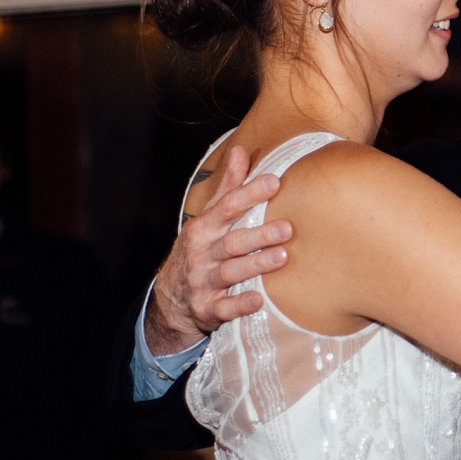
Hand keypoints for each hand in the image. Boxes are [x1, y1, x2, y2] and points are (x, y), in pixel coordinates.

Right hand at [145, 144, 291, 355]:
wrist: (172, 299)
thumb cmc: (200, 250)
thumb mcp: (208, 218)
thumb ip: (228, 187)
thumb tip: (241, 150)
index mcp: (204, 228)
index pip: (226, 207)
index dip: (249, 194)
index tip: (275, 182)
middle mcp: (202, 254)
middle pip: (232, 242)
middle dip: (259, 235)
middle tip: (288, 228)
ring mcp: (203, 282)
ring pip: (231, 272)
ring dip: (256, 265)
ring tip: (282, 257)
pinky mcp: (208, 309)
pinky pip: (225, 308)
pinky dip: (240, 304)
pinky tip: (259, 299)